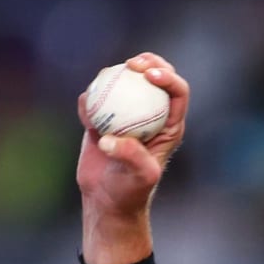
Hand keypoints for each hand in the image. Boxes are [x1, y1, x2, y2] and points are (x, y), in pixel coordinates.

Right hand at [77, 53, 190, 263]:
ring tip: (106, 76)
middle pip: (155, 78)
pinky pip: (96, 100)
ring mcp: (127, 116)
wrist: (106, 200)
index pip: (177, 92)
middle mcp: (151, 116)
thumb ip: (131, 156)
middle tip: (132, 64)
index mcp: (169, 125)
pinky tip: (86, 107)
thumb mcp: (139, 177)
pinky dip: (90, 98)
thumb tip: (111, 137)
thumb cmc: (130, 192)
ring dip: (116, 74)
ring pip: (125, 83)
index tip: (149, 74)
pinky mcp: (103, 120)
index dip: (168, 76)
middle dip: (148, 62)